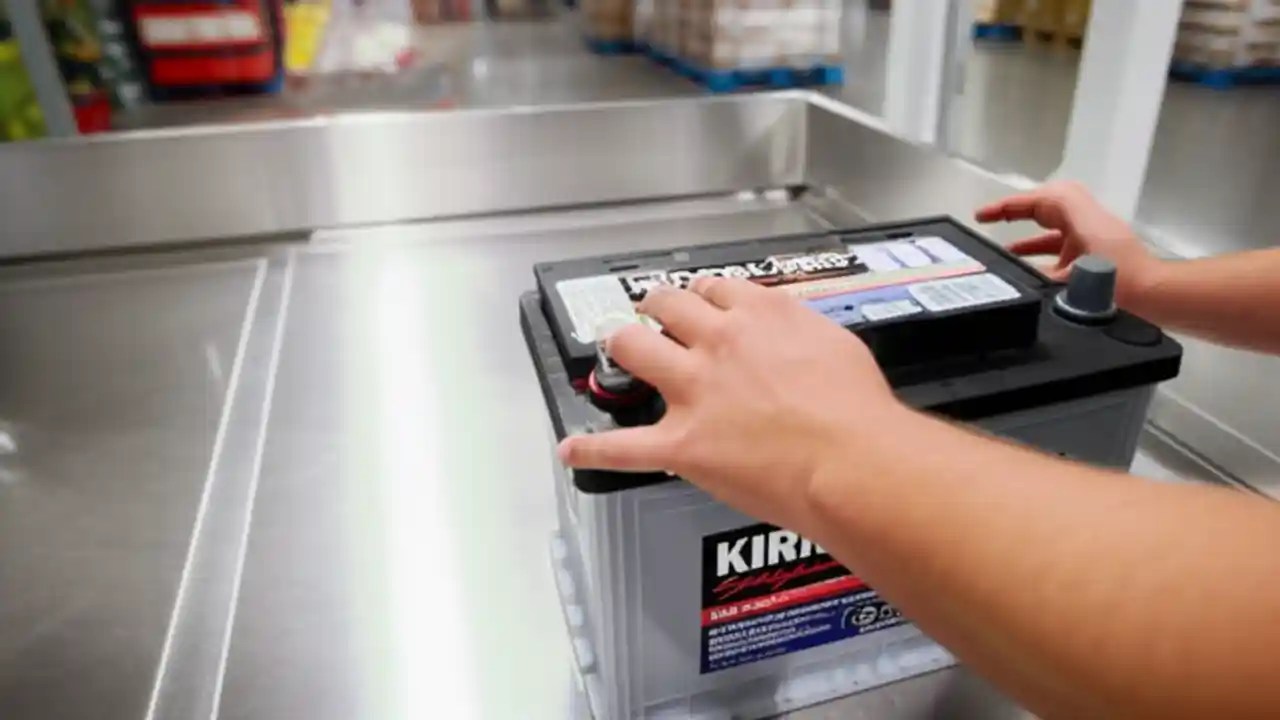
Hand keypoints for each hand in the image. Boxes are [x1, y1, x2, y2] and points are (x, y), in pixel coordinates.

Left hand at [557, 277, 911, 529]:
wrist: (853, 460)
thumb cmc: (859, 413)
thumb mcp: (838, 345)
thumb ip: (802, 335)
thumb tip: (795, 341)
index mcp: (760, 316)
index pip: (714, 288)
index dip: (702, 295)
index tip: (701, 302)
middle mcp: (719, 343)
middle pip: (666, 306)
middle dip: (654, 308)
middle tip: (651, 314)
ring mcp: (694, 391)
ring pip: (633, 349)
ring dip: (621, 347)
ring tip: (615, 349)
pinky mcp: (682, 443)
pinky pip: (622, 447)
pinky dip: (592, 448)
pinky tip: (571, 448)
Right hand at [976, 181, 1163, 306]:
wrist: (1158, 300)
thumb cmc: (1119, 285)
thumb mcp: (1072, 278)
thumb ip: (1038, 275)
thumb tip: (1009, 276)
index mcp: (1080, 220)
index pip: (1038, 201)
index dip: (1007, 206)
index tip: (981, 216)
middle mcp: (1087, 224)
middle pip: (1047, 207)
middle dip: (1016, 212)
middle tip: (989, 222)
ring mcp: (1094, 241)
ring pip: (1053, 231)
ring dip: (1027, 237)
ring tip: (1000, 251)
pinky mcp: (1097, 259)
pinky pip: (1062, 250)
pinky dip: (1041, 256)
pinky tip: (1027, 274)